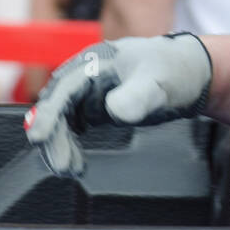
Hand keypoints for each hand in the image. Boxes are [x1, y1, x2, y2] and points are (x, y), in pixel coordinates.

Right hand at [24, 33, 213, 176]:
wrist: (189, 73)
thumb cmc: (174, 70)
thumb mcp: (159, 82)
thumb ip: (138, 96)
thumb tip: (113, 109)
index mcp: (96, 61)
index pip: (64, 89)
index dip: (49, 113)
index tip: (39, 137)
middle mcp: (86, 74)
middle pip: (58, 106)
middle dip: (55, 138)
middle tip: (62, 166)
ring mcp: (88, 91)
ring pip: (62, 120)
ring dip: (61, 145)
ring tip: (72, 169)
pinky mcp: (93, 106)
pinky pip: (72, 127)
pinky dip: (70, 145)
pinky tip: (76, 162)